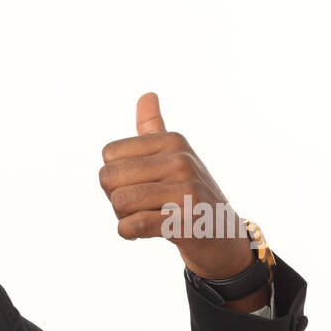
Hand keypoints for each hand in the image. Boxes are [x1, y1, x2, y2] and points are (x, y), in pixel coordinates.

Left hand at [98, 93, 254, 279]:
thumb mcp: (174, 156)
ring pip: (119, 202)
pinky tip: (142, 233)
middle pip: (108, 177)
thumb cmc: (189, 194)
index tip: (137, 184)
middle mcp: (180, 160)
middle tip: (137, 205)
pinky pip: (132, 225)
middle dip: (114, 197)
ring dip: (122, 217)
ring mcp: (186, 190)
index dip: (114, 175)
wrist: (222, 236)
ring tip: (143, 217)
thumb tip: (147, 95)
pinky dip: (128, 233)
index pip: (109, 153)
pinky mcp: (185, 221)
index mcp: (173, 141)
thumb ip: (154, 130)